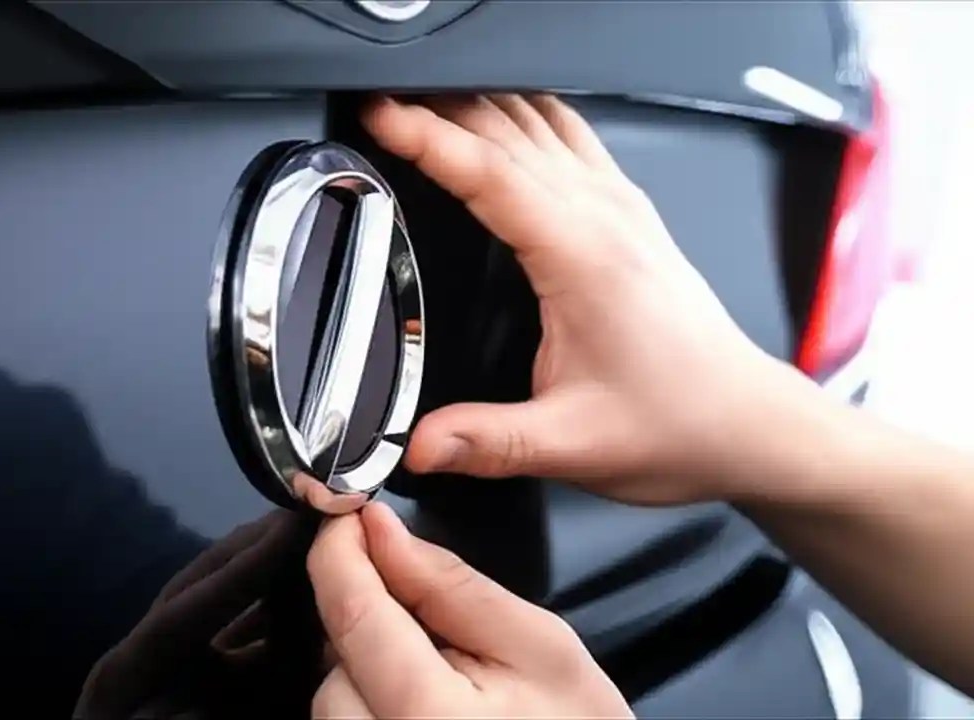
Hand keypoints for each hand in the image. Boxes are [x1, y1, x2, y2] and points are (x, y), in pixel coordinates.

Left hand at [307, 502, 632, 718]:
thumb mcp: (539, 645)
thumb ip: (451, 585)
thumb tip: (381, 532)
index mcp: (426, 715)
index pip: (351, 614)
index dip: (338, 552)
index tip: (346, 517)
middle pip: (334, 663)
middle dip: (368, 625)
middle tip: (434, 625)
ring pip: (334, 702)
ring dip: (370, 673)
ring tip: (447, 681)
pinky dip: (373, 706)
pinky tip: (428, 709)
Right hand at [363, 94, 819, 502]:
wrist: (748, 423)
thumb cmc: (679, 423)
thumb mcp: (573, 444)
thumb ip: (487, 441)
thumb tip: (415, 444)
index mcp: (584, 256)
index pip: (491, 170)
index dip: (427, 136)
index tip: (378, 116)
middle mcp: (606, 216)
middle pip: (509, 128)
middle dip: (437, 106)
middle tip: (377, 105)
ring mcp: (622, 207)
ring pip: (539, 120)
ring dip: (478, 104)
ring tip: (421, 103)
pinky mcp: (629, 214)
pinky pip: (569, 136)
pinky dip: (521, 115)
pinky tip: (501, 119)